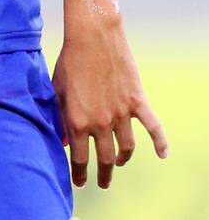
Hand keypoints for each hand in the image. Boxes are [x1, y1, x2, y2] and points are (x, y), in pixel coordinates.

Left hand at [52, 20, 167, 188]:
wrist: (92, 36)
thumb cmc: (69, 61)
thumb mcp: (57, 91)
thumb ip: (60, 119)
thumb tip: (64, 141)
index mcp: (77, 121)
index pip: (80, 159)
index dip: (80, 174)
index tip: (80, 182)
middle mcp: (100, 122)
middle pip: (104, 159)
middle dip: (103, 174)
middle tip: (102, 182)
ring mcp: (121, 113)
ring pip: (126, 147)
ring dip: (123, 159)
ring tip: (118, 163)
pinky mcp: (137, 101)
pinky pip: (153, 127)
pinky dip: (160, 142)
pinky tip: (163, 155)